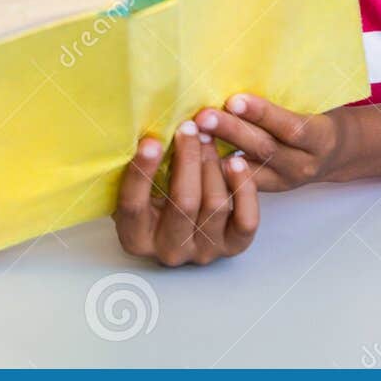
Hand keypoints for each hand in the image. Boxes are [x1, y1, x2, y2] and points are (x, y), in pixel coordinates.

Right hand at [114, 120, 258, 266]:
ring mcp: (203, 251)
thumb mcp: (137, 190)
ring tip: (208, 138)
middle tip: (189, 128)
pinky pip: (246, 220)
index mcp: (136, 239)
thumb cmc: (153, 200)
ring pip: (215, 205)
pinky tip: (235, 162)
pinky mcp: (232, 247)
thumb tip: (144, 132)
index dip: (142, 173)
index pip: (134, 207)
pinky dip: (244, 188)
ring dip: (213, 165)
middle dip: (188, 159)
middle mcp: (170, 251)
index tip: (151, 141)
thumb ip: (137, 171)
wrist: (179, 228)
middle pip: (183, 203)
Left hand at [194, 94, 349, 191]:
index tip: (234, 99)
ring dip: (218, 153)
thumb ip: (284, 96)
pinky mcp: (267, 192)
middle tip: (203, 116)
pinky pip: (240, 187)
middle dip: (232, 131)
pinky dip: (217, 173)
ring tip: (194, 137)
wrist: (334, 155)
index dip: (262, 114)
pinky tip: (196, 160)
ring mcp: (284, 182)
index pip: (291, 127)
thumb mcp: (310, 106)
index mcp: (319, 139)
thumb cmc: (315, 119)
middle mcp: (302, 164)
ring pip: (249, 170)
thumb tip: (240, 67)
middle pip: (265, 148)